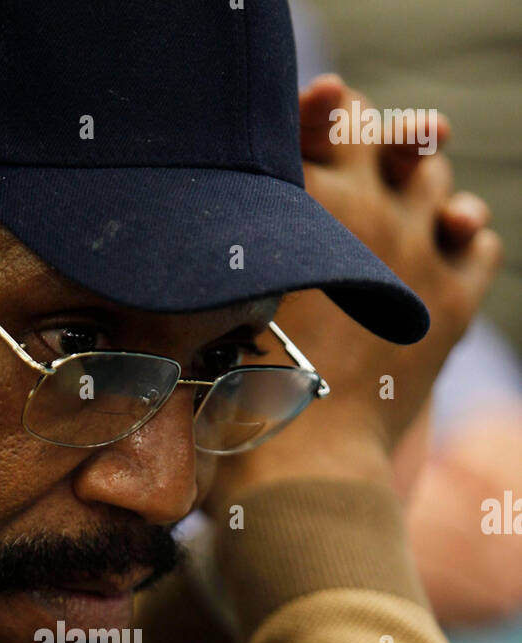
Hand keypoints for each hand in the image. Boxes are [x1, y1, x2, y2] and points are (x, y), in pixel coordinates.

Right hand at [202, 75, 501, 516]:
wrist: (301, 461)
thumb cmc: (241, 386)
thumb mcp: (229, 293)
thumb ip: (255, 233)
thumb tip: (281, 199)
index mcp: (303, 203)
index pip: (335, 112)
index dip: (331, 114)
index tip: (325, 124)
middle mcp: (367, 213)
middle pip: (394, 137)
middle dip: (381, 148)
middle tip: (364, 181)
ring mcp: (417, 255)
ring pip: (439, 180)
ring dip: (422, 192)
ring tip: (399, 223)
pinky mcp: (453, 303)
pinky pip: (480, 241)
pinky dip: (462, 242)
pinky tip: (434, 262)